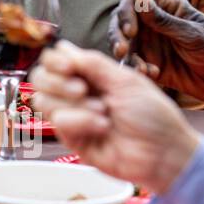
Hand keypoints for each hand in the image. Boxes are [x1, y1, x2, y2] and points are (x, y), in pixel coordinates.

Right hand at [31, 41, 200, 193]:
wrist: (163, 154)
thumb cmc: (153, 117)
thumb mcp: (126, 81)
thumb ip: (93, 63)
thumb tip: (62, 49)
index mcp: (92, 75)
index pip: (55, 59)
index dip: (55, 60)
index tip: (68, 66)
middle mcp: (78, 93)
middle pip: (40, 78)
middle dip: (58, 82)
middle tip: (83, 89)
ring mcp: (73, 116)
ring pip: (43, 100)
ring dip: (74, 104)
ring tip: (103, 112)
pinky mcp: (72, 138)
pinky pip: (59, 122)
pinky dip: (80, 122)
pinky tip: (102, 127)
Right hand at [109, 0, 203, 104]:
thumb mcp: (192, 34)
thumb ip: (163, 20)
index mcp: (166, 6)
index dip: (126, 8)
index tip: (131, 28)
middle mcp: (153, 22)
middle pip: (122, 19)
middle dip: (118, 34)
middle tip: (123, 50)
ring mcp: (150, 42)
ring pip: (123, 42)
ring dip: (125, 54)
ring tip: (139, 68)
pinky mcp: (150, 62)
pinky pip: (133, 63)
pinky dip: (136, 68)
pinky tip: (151, 74)